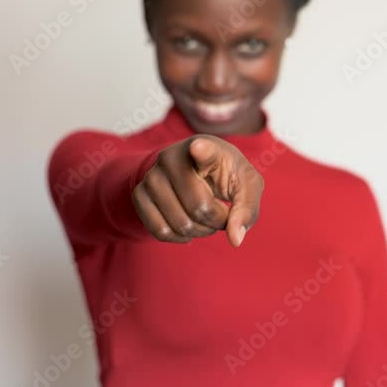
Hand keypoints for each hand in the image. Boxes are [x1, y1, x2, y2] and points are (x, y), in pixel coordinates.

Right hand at [132, 134, 263, 247]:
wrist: (194, 168)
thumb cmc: (226, 174)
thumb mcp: (246, 185)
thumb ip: (247, 209)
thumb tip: (235, 239)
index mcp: (205, 147)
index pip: (202, 149)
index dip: (201, 150)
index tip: (199, 147)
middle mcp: (172, 157)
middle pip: (199, 208)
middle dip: (217, 221)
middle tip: (221, 212)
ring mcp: (151, 175)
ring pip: (180, 224)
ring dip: (201, 231)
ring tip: (206, 217)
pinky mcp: (139, 194)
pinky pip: (160, 231)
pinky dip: (180, 237)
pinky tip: (188, 225)